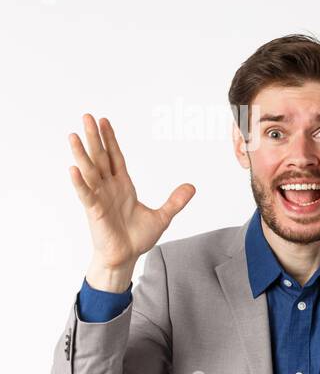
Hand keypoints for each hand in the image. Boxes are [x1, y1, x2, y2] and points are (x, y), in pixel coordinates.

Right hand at [68, 114, 194, 290]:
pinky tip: (73, 168)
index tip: (104, 121)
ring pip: (89, 171)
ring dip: (81, 153)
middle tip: (87, 116)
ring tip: (73, 135)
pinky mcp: (94, 211)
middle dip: (94, 137)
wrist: (126, 257)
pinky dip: (79, 182)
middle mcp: (109, 187)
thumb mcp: (162, 216)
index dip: (110, 139)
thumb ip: (175, 201)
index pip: (115, 157)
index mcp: (123, 185)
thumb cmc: (137, 238)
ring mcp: (100, 198)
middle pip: (100, 157)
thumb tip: (192, 186)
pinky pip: (85, 194)